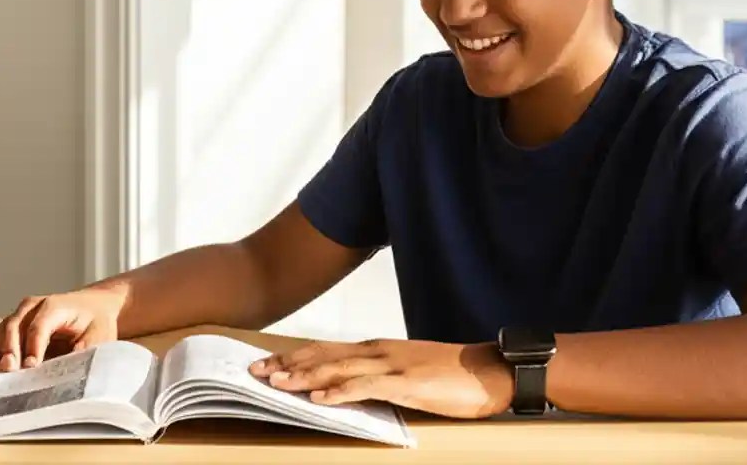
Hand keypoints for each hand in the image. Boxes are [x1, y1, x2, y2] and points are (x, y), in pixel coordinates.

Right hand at [0, 288, 126, 371]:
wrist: (93, 306)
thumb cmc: (96, 322)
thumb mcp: (99, 336)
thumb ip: (84, 350)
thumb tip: (68, 369)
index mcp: (55, 305)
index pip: (40, 326)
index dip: (34, 346)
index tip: (31, 367)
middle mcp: (33, 307)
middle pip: (15, 325)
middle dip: (9, 348)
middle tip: (7, 369)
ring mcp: (20, 314)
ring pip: (0, 330)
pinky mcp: (13, 326)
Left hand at [250, 338, 514, 418]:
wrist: (491, 370)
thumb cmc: (452, 374)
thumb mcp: (407, 372)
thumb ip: (379, 377)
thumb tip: (350, 389)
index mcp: (377, 349)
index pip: (326, 349)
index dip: (294, 355)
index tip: (266, 362)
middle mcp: (378, 352)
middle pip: (323, 354)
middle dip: (287, 362)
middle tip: (256, 370)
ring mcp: (391, 365)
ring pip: (337, 367)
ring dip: (303, 374)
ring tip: (276, 382)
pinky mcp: (406, 383)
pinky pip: (365, 386)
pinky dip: (339, 390)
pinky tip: (319, 396)